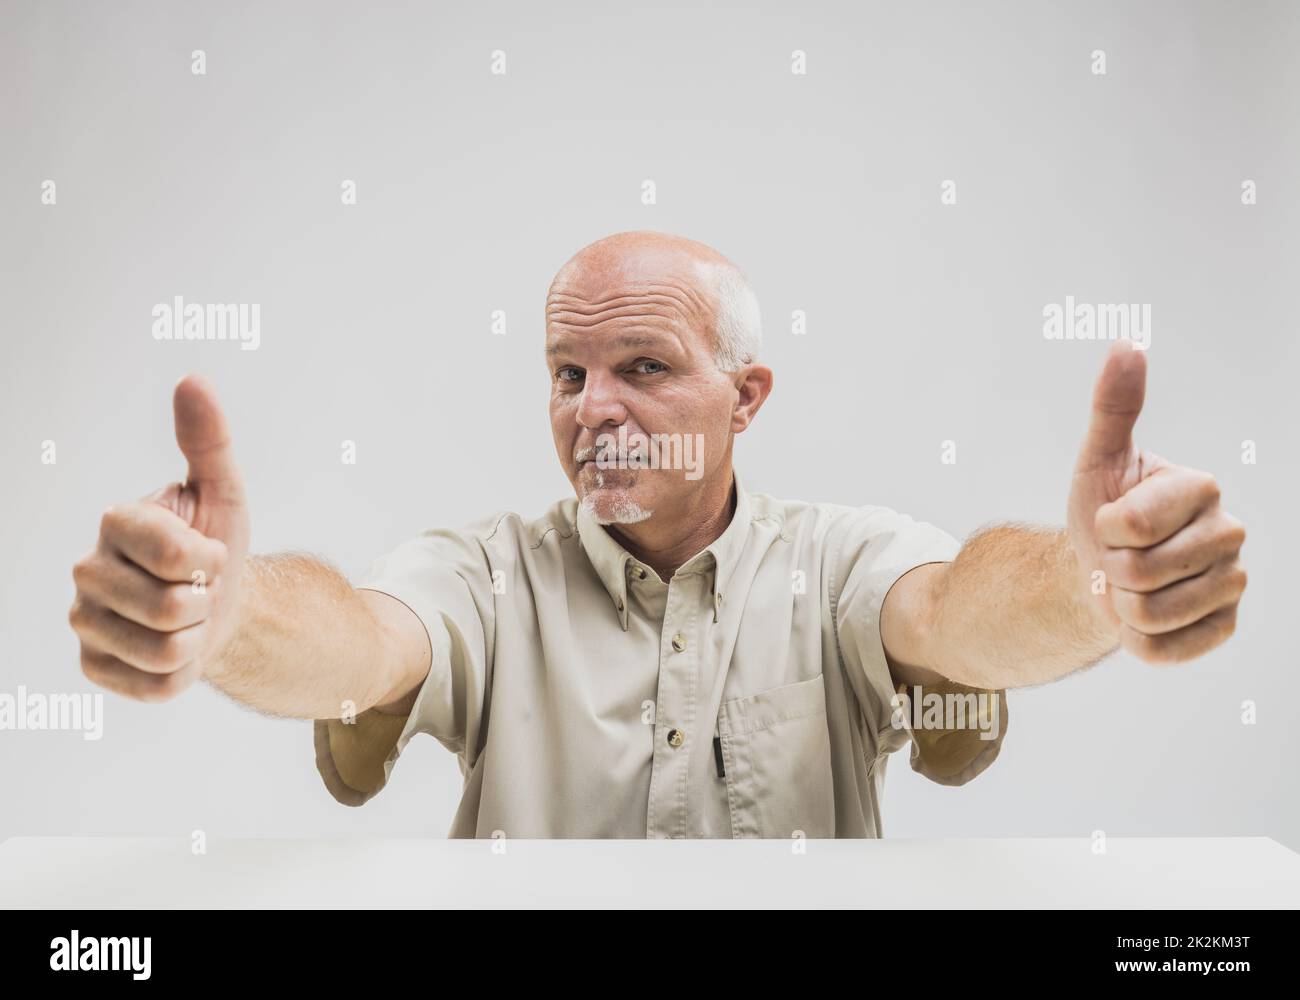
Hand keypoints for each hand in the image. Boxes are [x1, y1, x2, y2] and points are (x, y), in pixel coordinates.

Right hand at [69, 375, 249, 699]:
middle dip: (207, 601)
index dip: (211, 559)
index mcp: (116, 522)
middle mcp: (87, 571)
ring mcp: (86, 622)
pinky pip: (156, 686)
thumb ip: (208, 440)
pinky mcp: (94, 667)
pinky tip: (174, 648)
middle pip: (172, 607)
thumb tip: (192, 381)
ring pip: (166, 651)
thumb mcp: (223, 491)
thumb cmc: (216, 542)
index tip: (210, 553)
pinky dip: (183, 673)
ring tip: (189, 618)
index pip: (174, 554)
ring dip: (197, 638)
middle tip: (200, 588)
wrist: (217, 605)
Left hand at [1066, 341, 1246, 663]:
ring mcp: (1231, 584)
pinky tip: (1145, 617)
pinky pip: (1165, 649)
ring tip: (1130, 585)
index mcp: (1201, 488)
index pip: (1134, 524)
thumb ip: (1113, 407)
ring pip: (1151, 613)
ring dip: (1122, 605)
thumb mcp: (1098, 460)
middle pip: (1143, 571)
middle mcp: (1228, 533)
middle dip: (1112, 567)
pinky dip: (1136, 640)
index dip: (1105, 527)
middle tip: (1119, 557)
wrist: (1102, 571)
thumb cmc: (1102, 512)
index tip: (1109, 520)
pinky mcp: (1224, 628)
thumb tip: (1126, 344)